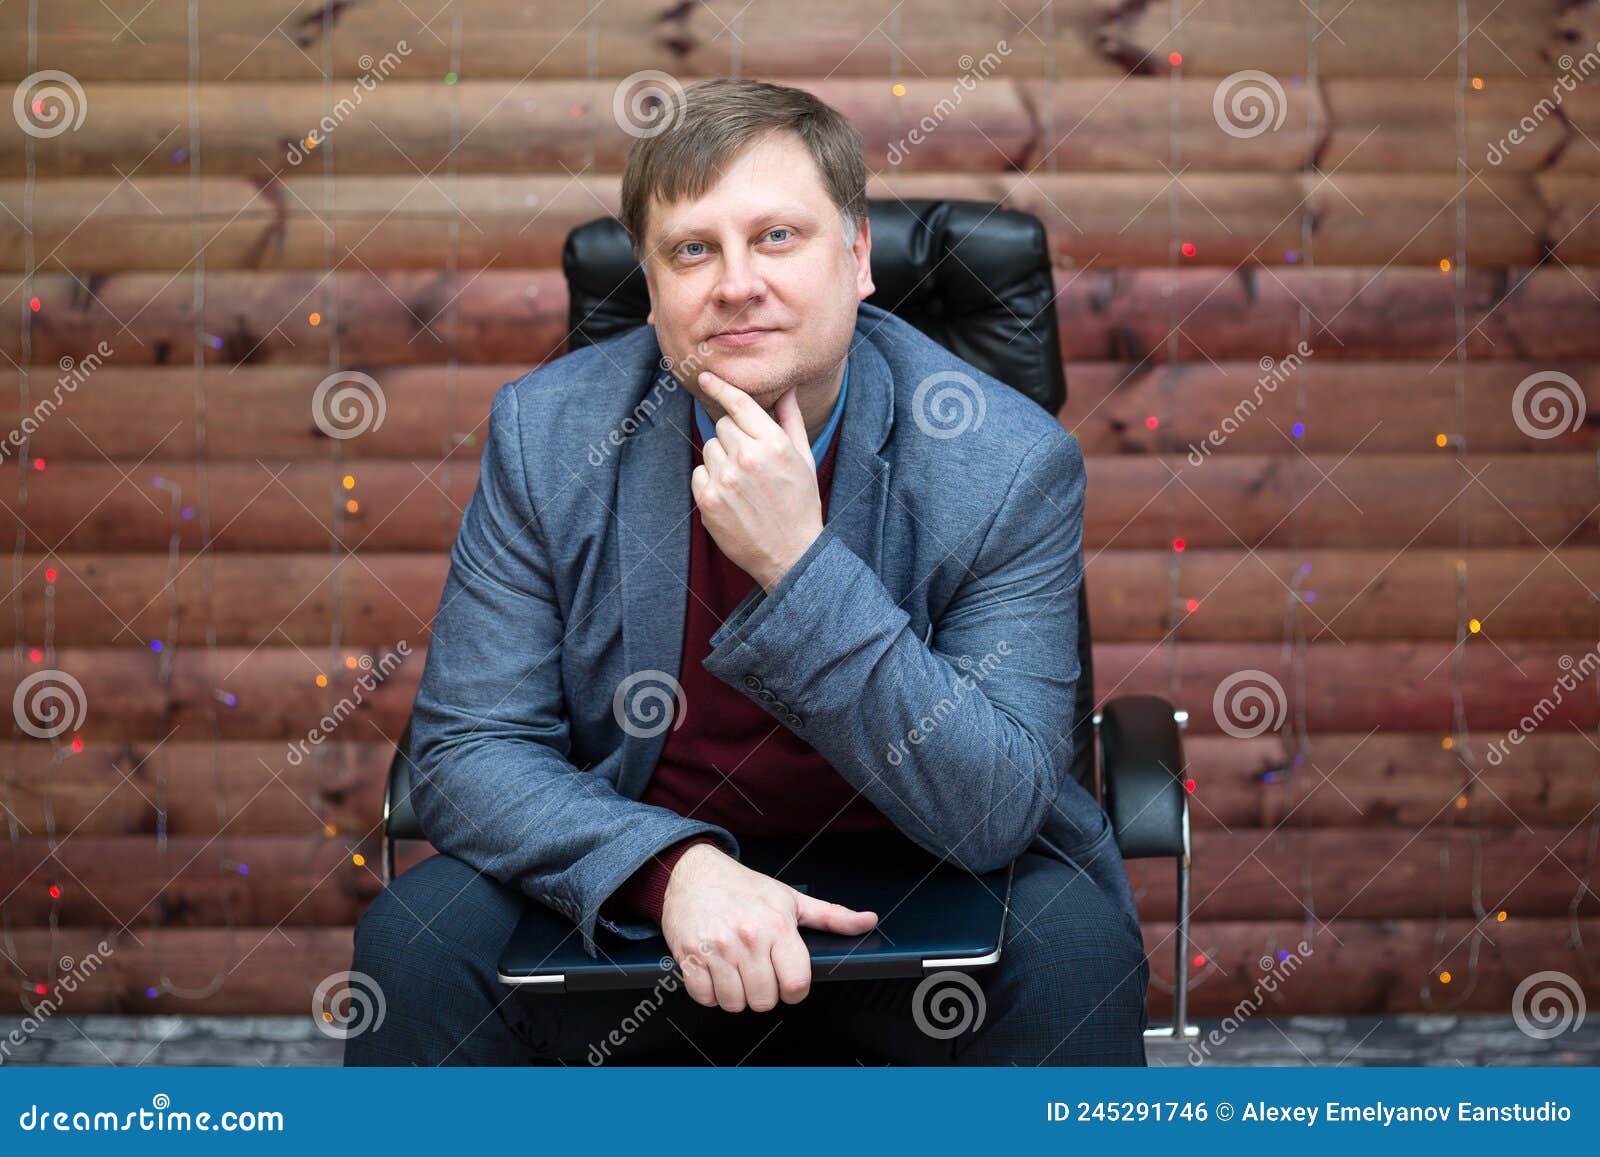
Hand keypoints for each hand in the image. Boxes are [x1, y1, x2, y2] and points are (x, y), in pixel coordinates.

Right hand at [660, 842, 877, 1011]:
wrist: (695, 872)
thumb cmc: (744, 887)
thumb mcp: (790, 898)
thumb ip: (831, 916)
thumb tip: (868, 921)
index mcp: (777, 925)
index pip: (796, 983)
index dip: (794, 990)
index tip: (787, 981)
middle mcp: (748, 938)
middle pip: (764, 999)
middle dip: (764, 993)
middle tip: (758, 973)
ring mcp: (717, 948)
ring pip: (734, 1003)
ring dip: (736, 995)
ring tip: (736, 972)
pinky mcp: (690, 955)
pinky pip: (704, 997)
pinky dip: (710, 993)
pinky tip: (715, 972)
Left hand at [690, 371, 823, 590]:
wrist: (790, 553)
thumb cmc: (800, 504)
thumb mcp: (804, 459)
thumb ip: (790, 420)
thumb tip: (786, 388)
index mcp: (773, 445)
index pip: (739, 404)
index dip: (721, 386)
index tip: (706, 377)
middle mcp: (747, 458)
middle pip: (723, 424)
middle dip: (734, 434)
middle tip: (750, 459)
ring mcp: (724, 480)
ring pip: (710, 446)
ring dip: (722, 457)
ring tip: (743, 481)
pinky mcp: (708, 500)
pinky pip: (699, 472)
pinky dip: (711, 479)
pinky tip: (731, 496)